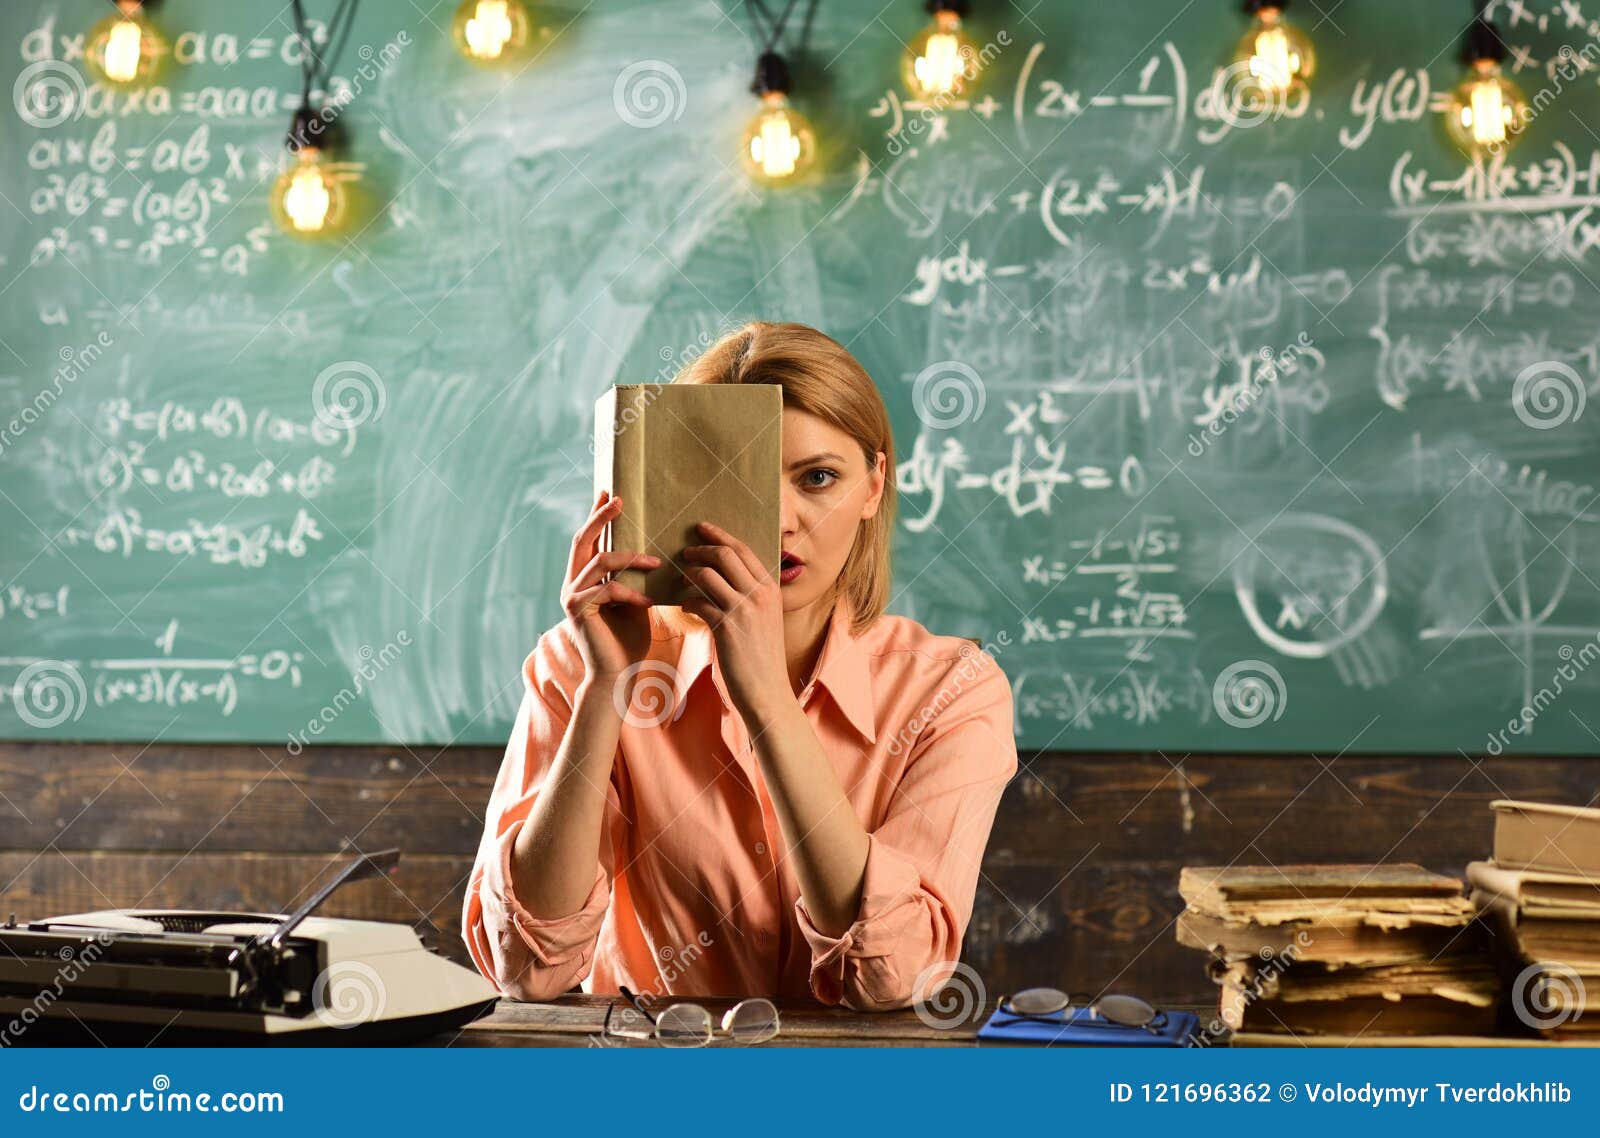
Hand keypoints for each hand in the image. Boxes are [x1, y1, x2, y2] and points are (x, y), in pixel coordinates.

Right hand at [560, 490, 660, 682]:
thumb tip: (656, 550)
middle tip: (619, 499)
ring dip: (631, 558)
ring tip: (655, 560)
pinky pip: (607, 588)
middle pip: (582, 540)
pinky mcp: (577, 610)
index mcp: (584, 579)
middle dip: (600, 517)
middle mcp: (572, 583)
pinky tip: (649, 600)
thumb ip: (636, 577)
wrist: (618, 675)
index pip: (589, 540)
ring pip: (600, 561)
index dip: (596, 514)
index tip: (609, 491)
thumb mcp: (637, 600)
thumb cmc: (630, 640)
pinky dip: (631, 591)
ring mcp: (571, 596)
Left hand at [679, 521, 791, 722]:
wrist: (767, 691)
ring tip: (680, 580)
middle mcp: (760, 594)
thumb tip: (726, 577)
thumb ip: (753, 596)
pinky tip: (684, 606)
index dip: (720, 535)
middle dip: (700, 549)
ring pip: (707, 575)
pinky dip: (686, 600)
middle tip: (684, 552)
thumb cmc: (763, 658)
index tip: (702, 528)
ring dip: (688, 574)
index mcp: (771, 589)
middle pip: (725, 555)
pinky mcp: (726, 627)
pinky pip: (698, 602)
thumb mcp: (767, 620)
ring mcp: (744, 610)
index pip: (743, 550)